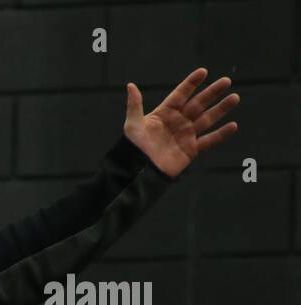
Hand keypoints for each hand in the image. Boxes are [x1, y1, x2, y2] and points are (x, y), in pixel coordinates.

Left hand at [124, 67, 239, 178]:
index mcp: (164, 113)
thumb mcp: (133, 125)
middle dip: (212, 93)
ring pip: (207, 119)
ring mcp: (185, 135)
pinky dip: (221, 134)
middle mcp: (177, 122)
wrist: (139, 172)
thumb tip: (130, 85)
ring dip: (221, 109)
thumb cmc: (133, 148)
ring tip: (235, 97)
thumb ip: (134, 105)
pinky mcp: (191, 150)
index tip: (203, 72)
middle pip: (198, 104)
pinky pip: (209, 140)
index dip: (191, 84)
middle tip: (226, 81)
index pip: (180, 95)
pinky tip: (233, 125)